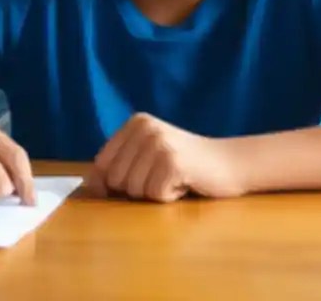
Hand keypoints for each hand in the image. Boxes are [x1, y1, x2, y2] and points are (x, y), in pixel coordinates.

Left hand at [86, 113, 245, 202]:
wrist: (231, 164)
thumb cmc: (185, 166)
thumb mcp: (148, 157)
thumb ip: (119, 166)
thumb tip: (90, 187)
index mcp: (135, 123)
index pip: (102, 163)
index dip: (110, 183)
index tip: (133, 184)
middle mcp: (145, 128)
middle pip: (116, 179)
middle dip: (138, 189)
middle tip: (163, 177)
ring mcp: (160, 143)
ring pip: (134, 189)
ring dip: (155, 194)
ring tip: (175, 179)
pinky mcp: (174, 161)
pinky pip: (155, 195)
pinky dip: (170, 197)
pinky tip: (185, 184)